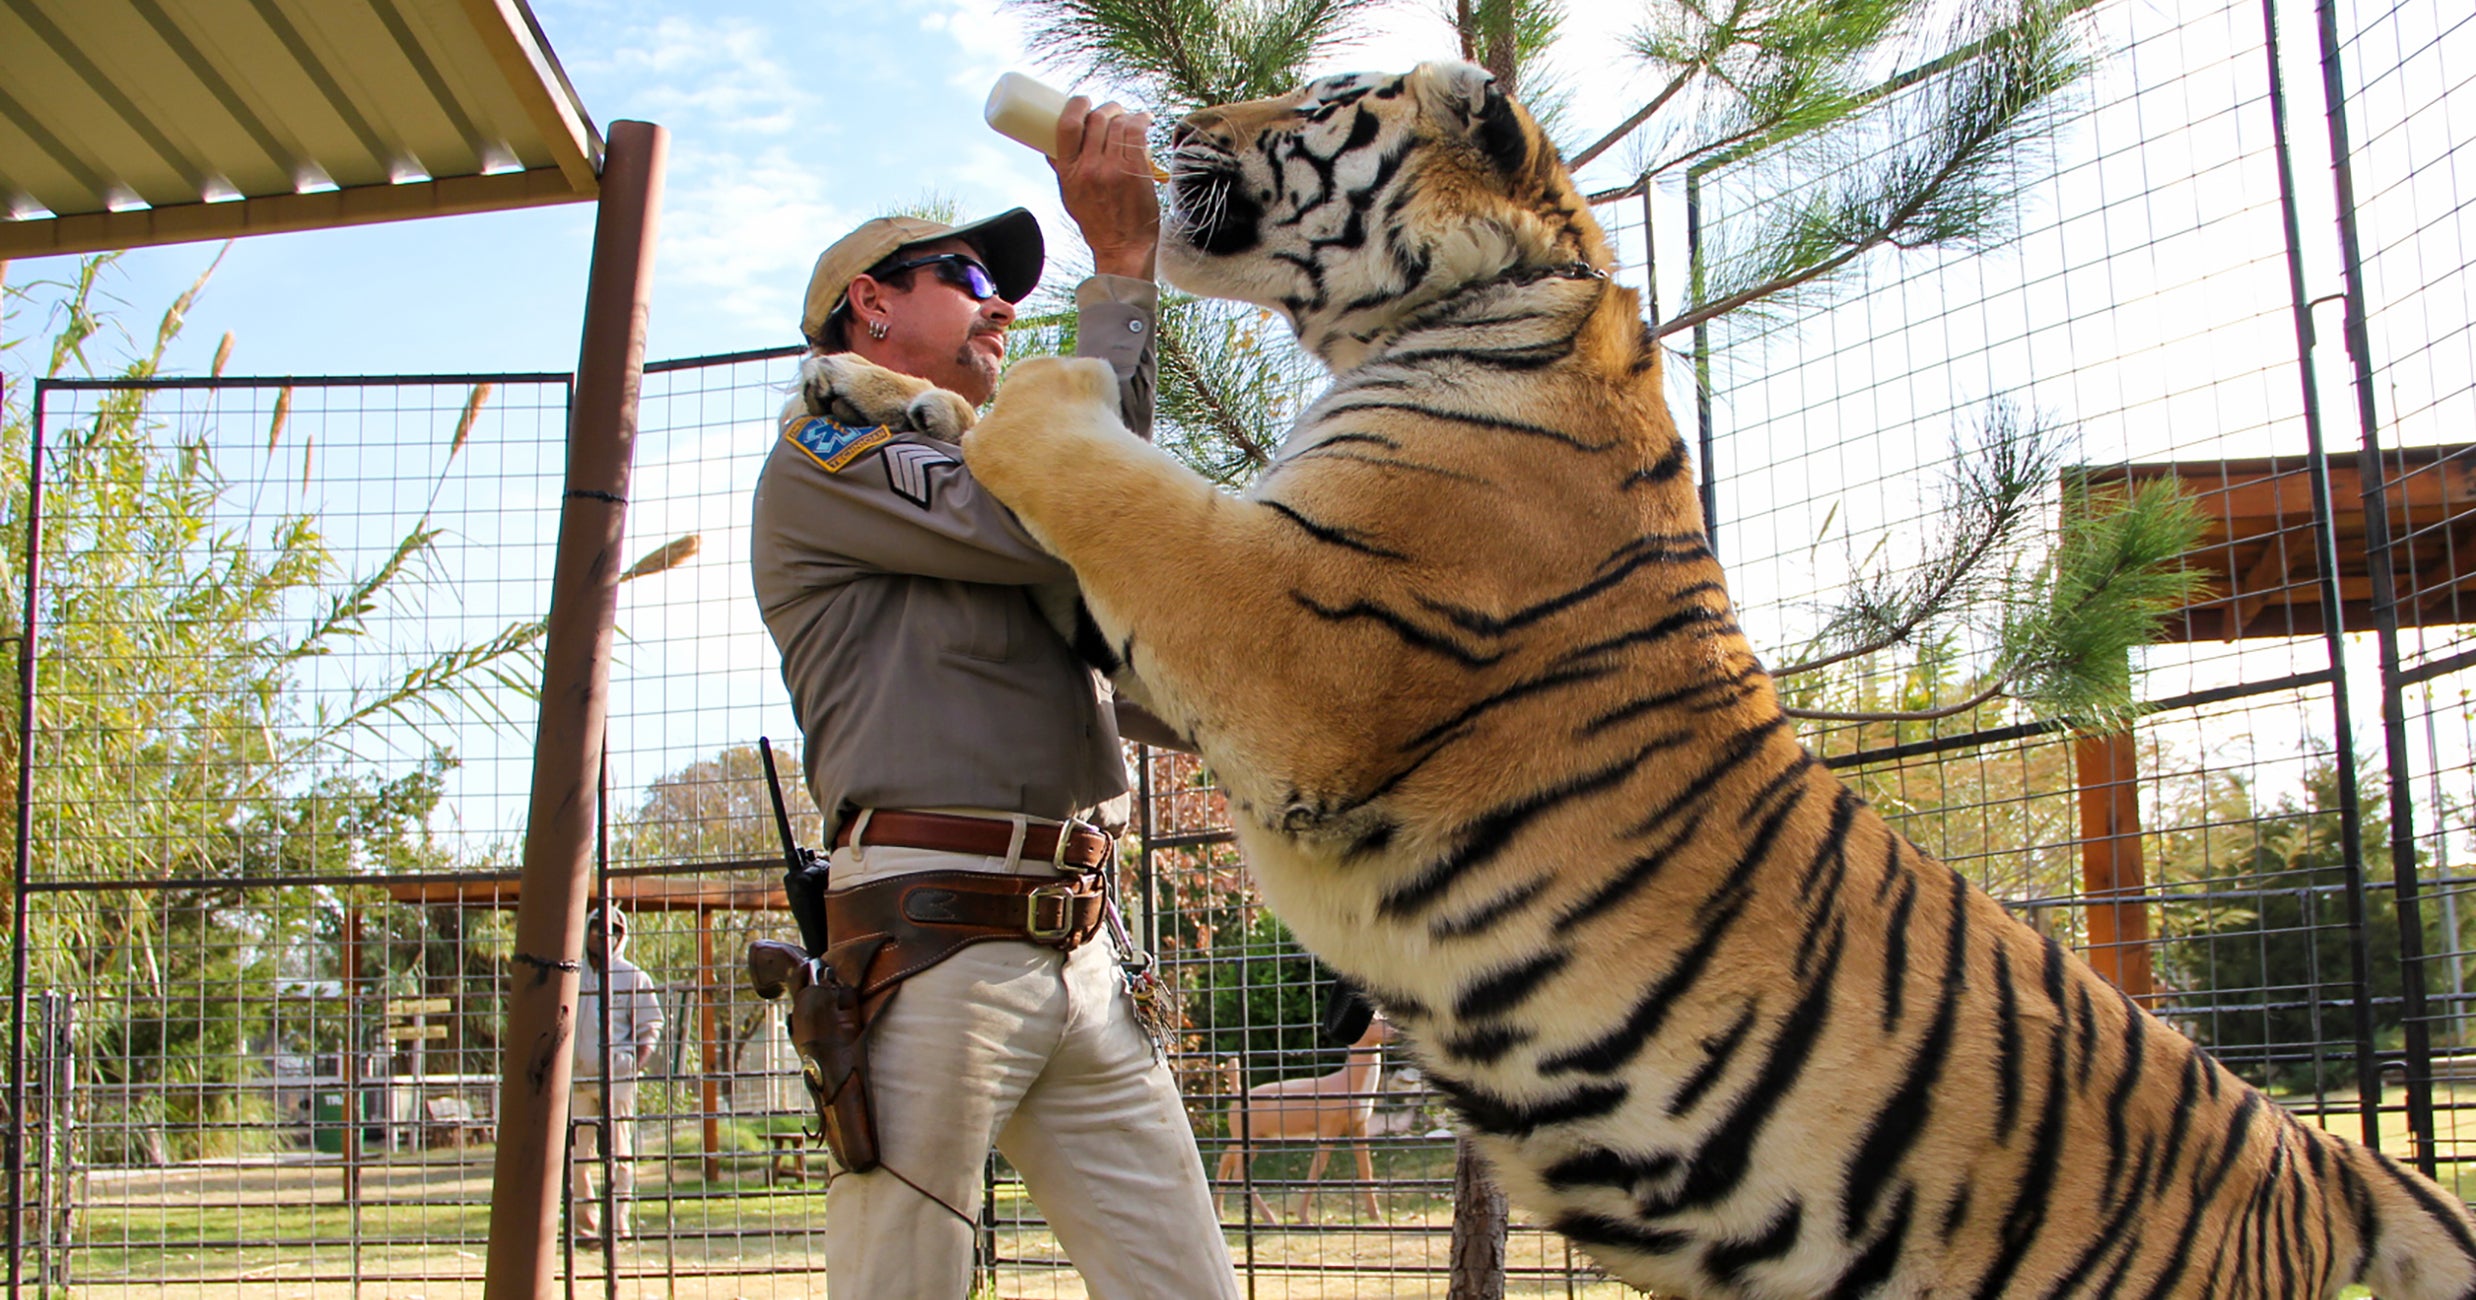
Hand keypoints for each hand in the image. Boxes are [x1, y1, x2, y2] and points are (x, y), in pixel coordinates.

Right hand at [1053, 97, 1159, 280]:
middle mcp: (1089, 168)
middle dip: (1106, 108)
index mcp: (1069, 172)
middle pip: (1096, 120)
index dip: (1076, 105)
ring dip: (1124, 114)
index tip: (1083, 100)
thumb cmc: (1096, 222)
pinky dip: (1141, 120)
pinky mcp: (1136, 171)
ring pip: (1118, 124)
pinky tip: (1143, 119)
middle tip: (1112, 110)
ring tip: (1128, 116)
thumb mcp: (1069, 195)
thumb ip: (1062, 170)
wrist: (1123, 247)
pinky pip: (1137, 133)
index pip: (1068, 126)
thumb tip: (1048, 147)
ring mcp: (1114, 169)